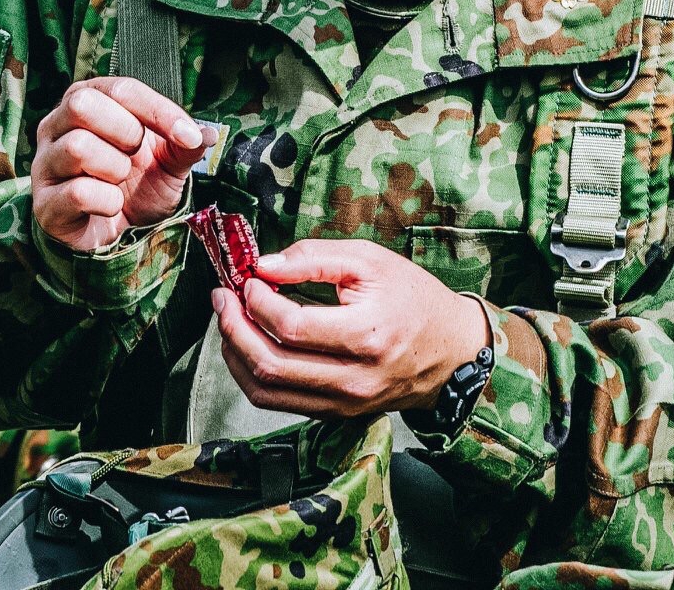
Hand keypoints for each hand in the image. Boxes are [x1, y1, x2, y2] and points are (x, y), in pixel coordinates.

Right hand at [31, 78, 216, 251]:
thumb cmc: (139, 185)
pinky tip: (111, 206)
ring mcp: (45, 164)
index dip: (159, 111)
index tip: (188, 135)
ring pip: (77, 147)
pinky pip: (78, 192)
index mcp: (88, 100)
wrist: (121, 235)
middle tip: (136, 154)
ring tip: (120, 181)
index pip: (121, 89)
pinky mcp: (44, 203)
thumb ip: (184, 143)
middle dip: (125, 132)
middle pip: (82, 104)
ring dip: (115, 168)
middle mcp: (57, 125)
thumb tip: (206, 134)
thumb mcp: (169, 161)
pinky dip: (107, 202)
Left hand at [212, 239, 490, 419]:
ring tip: (228, 321)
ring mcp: (344, 403)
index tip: (249, 279)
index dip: (258, 302)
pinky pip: (279, 403)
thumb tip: (265, 265)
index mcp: (367, 335)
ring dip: (236, 355)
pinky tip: (247, 346)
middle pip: (271, 363)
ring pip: (267, 390)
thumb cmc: (413, 299)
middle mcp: (354, 378)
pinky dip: (253, 375)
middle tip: (222, 298)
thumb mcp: (371, 261)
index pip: (292, 326)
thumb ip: (315, 258)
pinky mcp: (336, 414)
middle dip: (234, 328)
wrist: (451, 350)